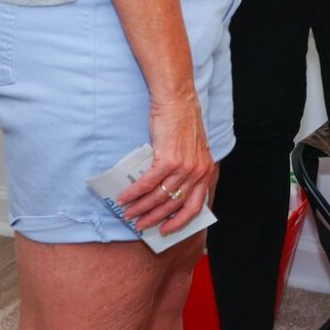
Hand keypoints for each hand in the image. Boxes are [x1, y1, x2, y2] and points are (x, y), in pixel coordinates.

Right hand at [114, 90, 214, 234]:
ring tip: (128, 214)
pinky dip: (134, 193)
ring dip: (141, 208)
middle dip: (155, 218)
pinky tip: (124, 198)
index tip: (167, 230)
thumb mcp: (193, 149)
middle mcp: (197, 172)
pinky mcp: (168, 159)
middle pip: (174, 204)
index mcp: (206, 171)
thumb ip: (188, 170)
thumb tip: (169, 191)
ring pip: (159, 196)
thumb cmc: (182, 121)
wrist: (177, 99)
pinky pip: (148, 183)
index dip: (180, 221)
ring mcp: (184, 167)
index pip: (196, 206)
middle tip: (140, 225)